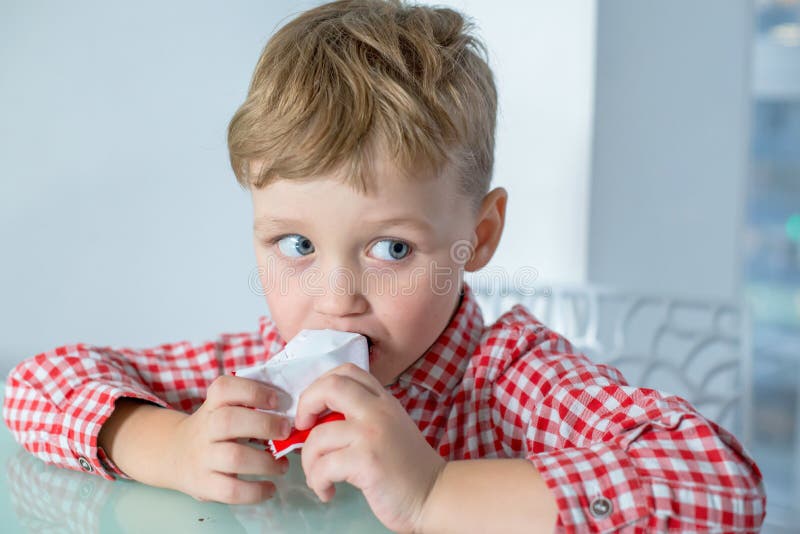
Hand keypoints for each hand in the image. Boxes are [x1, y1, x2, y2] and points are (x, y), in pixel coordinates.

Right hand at [167, 375, 292, 503]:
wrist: (174, 454)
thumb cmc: (214, 429)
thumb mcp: (222, 408)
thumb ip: (249, 403)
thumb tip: (294, 406)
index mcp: (212, 405)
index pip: (224, 388)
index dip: (252, 391)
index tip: (276, 400)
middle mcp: (204, 428)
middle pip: (229, 421)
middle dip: (264, 425)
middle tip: (286, 431)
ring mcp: (202, 457)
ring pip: (233, 457)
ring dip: (265, 462)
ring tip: (283, 465)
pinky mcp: (203, 484)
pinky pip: (230, 490)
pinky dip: (255, 491)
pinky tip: (270, 488)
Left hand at [295, 363, 445, 532]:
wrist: (435, 496)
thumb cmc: (408, 468)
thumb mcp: (389, 428)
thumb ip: (362, 416)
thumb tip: (317, 419)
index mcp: (383, 401)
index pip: (346, 371)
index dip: (320, 385)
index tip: (314, 410)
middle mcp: (378, 410)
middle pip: (330, 387)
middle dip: (305, 405)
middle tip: (302, 428)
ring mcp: (372, 434)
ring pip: (317, 436)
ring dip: (308, 461)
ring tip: (318, 477)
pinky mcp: (366, 461)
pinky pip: (323, 467)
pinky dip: (317, 482)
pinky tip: (327, 491)